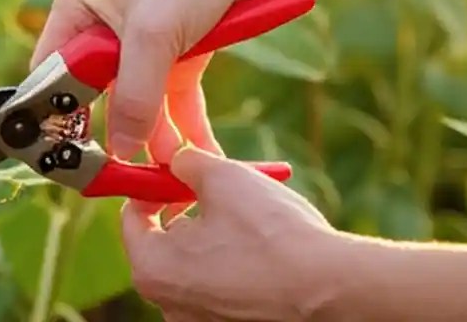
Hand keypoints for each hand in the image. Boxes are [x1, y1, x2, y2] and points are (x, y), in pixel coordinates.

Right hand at [32, 0, 259, 164]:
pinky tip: (193, 151)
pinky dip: (180, 122)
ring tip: (167, 170)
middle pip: (98, 90)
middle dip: (117, 129)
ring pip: (138, 98)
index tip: (70, 151)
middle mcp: (102, 19)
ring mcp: (140, 36)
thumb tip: (122, 149)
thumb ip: (134, 97)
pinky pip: (169, 94)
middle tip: (123, 168)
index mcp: (78, 3)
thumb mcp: (154, 37)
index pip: (52, 69)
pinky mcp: (176, 47)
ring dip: (154, 134)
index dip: (58, 112)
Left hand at [121, 146, 339, 320]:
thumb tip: (180, 159)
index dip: (152, 188)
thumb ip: (188, 163)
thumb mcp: (223, 177)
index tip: (174, 175)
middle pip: (166, 245)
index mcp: (153, 270)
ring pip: (198, 268)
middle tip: (217, 192)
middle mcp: (170, 306)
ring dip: (215, 240)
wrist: (334, 289)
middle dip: (188, 214)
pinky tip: (266, 252)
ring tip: (250, 221)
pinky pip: (224, 289)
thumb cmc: (273, 235)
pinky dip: (237, 267)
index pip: (132, 219)